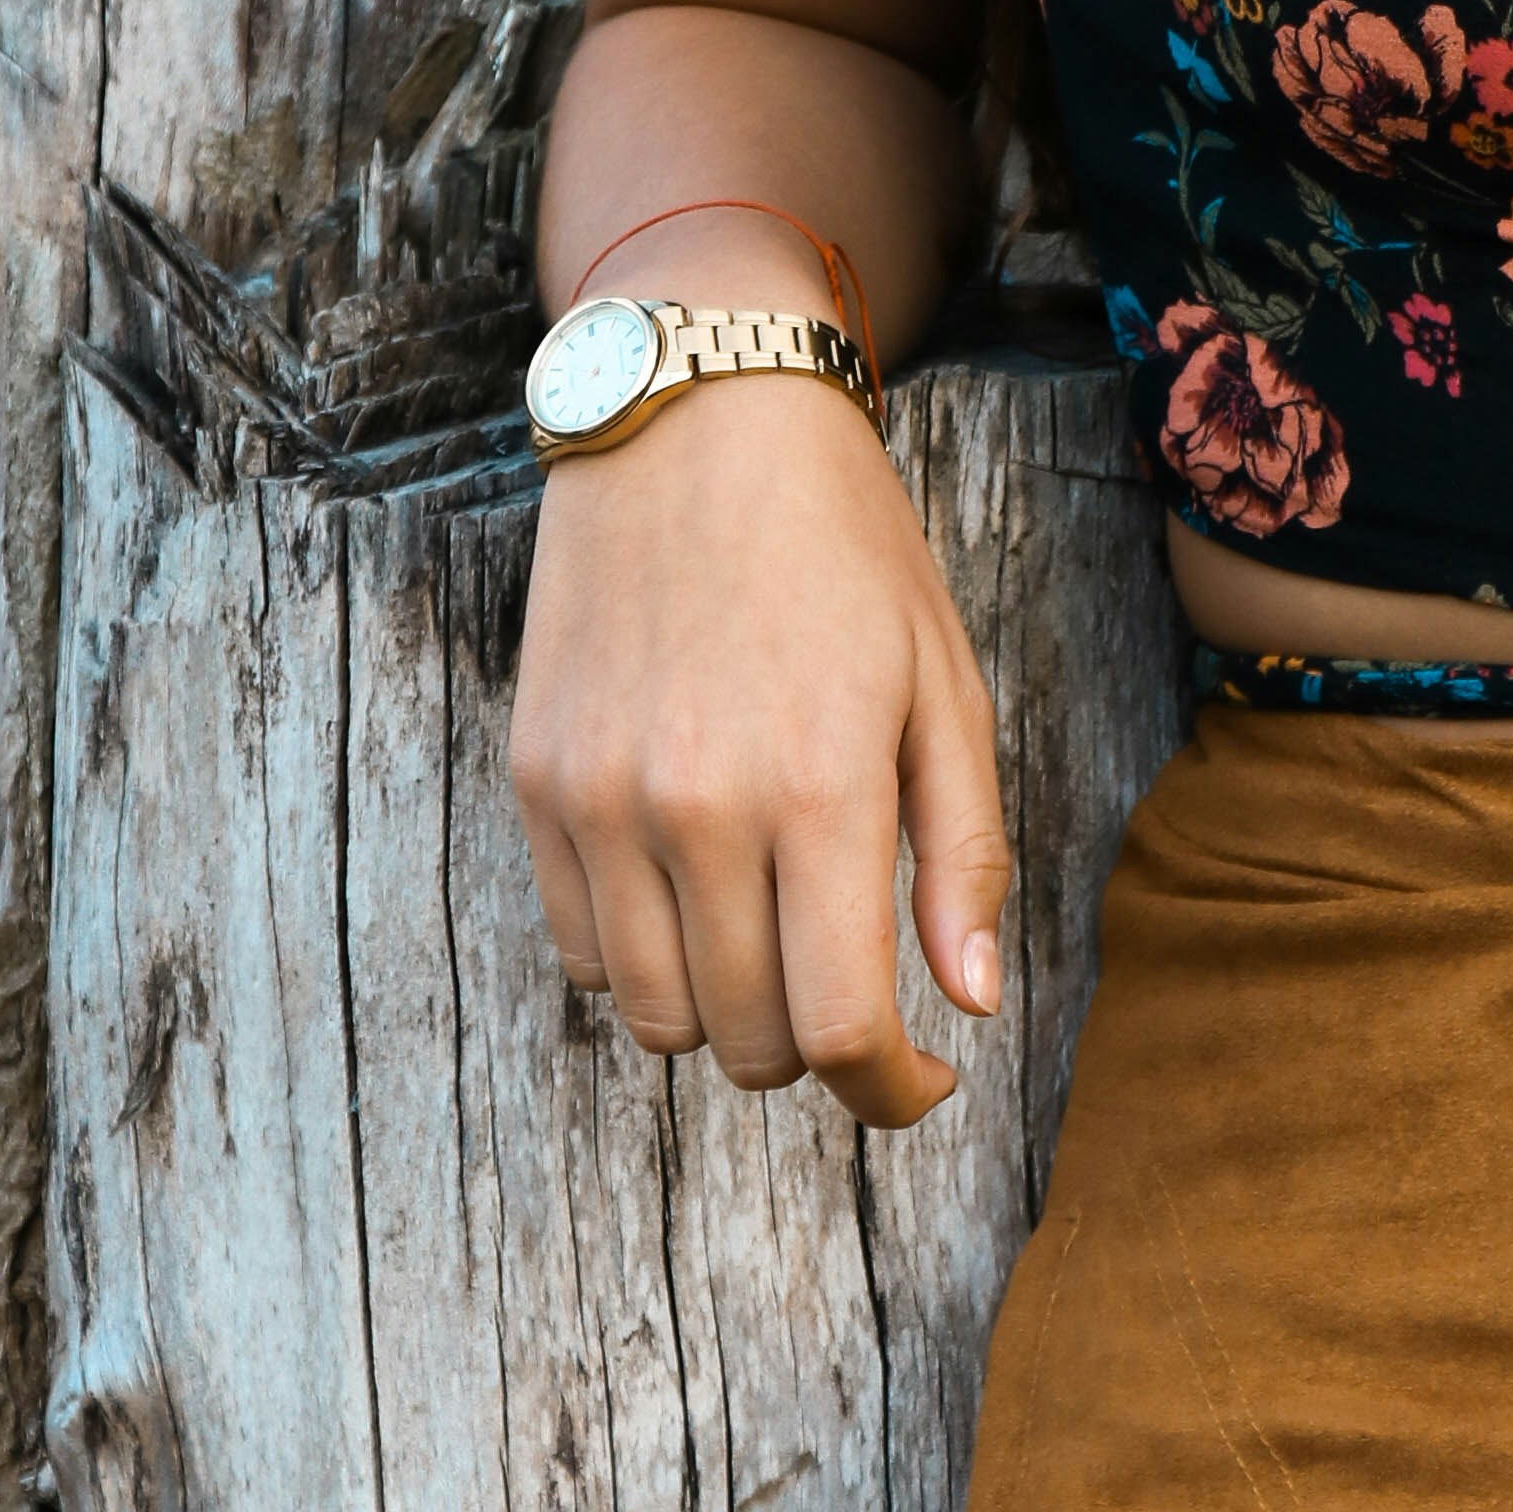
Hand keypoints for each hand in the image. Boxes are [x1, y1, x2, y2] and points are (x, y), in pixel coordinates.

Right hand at [508, 377, 1006, 1130]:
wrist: (696, 418)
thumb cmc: (847, 552)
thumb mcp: (946, 689)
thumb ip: (962, 855)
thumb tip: (973, 1005)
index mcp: (823, 787)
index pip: (845, 1026)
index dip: (893, 1093)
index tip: (921, 1081)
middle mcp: (699, 807)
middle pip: (752, 1040)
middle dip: (820, 1050)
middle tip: (855, 993)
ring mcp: (603, 799)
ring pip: (658, 1018)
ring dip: (728, 1019)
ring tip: (775, 949)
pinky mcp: (539, 782)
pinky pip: (583, 953)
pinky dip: (645, 965)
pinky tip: (697, 900)